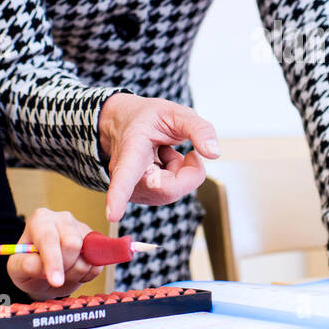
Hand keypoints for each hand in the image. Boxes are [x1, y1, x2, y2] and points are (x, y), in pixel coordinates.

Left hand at [6, 207, 102, 298]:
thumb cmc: (30, 267)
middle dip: (65, 266)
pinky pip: (97, 264)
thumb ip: (24, 265)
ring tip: (62, 272)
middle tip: (54, 275)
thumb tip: (39, 265)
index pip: (49, 239)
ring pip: (88, 255)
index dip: (53, 261)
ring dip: (75, 272)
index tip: (56, 281)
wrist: (46, 274)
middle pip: (73, 244)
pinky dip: (86, 275)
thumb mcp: (17, 269)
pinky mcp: (96, 243)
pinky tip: (74, 271)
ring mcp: (82, 229)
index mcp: (40, 220)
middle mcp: (63, 219)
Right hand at [98, 93, 220, 222]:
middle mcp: (127, 175)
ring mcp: (133, 189)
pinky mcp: (142, 196)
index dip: (118, 196)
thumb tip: (215, 154)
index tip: (113, 215)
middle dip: (188, 171)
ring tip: (167, 153)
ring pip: (171, 192)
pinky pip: (170, 193)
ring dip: (181, 172)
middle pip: (168, 188)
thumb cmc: (148, 118)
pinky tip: (164, 163)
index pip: (125, 175)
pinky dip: (176, 177)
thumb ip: (199, 129)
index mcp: (131, 151)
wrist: (126, 123)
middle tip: (188, 151)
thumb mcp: (176, 112)